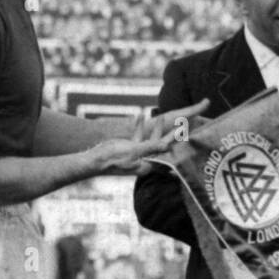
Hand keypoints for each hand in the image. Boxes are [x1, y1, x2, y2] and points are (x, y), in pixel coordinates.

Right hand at [91, 99, 208, 174]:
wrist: (94, 161)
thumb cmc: (113, 158)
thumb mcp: (134, 151)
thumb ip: (150, 147)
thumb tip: (166, 145)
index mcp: (149, 163)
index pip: (166, 151)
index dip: (175, 140)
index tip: (184, 130)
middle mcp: (146, 160)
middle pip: (161, 145)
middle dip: (169, 133)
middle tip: (179, 123)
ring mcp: (138, 154)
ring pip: (149, 139)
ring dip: (153, 128)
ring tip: (158, 115)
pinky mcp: (129, 149)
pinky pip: (137, 137)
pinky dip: (138, 127)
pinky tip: (139, 115)